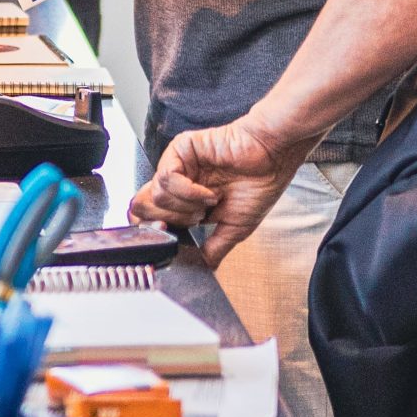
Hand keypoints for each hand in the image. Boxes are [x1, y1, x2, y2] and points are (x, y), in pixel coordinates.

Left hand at [131, 115, 310, 263]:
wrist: (273, 159)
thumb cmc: (258, 186)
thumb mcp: (234, 228)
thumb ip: (214, 248)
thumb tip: (201, 268)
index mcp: (183, 200)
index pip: (147, 217)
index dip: (155, 229)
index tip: (174, 236)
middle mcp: (175, 183)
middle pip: (143, 207)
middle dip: (173, 218)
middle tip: (200, 215)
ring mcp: (176, 165)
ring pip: (155, 195)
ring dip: (186, 205)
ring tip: (210, 200)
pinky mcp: (180, 148)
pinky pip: (167, 177)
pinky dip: (189, 191)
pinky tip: (208, 192)